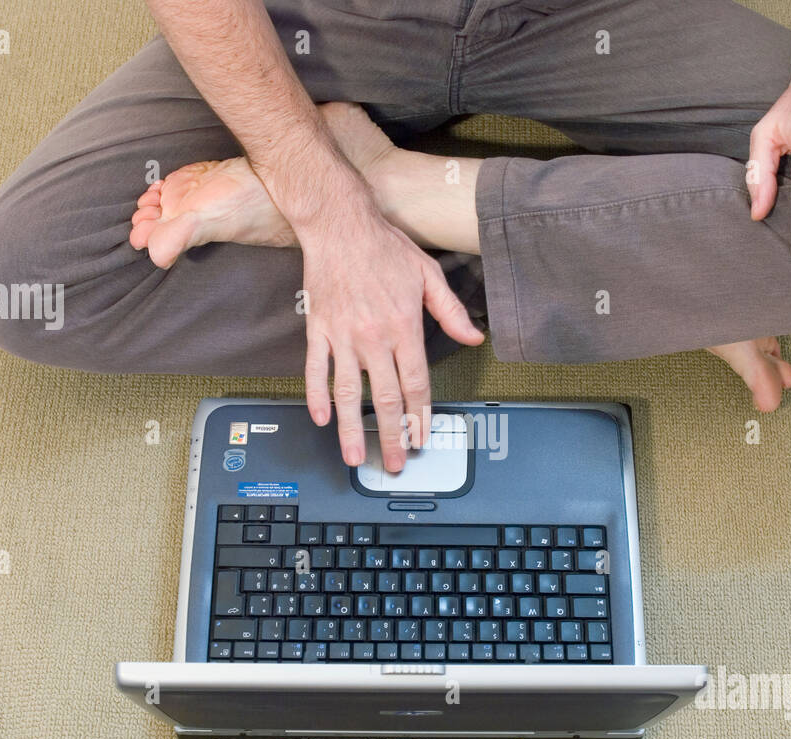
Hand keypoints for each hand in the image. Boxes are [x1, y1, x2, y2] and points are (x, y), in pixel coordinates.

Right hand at [300, 206, 483, 471]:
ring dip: (352, 429)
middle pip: (384, 398)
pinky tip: (321, 418)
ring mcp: (343, 336)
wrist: (339, 224)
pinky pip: (315, 369)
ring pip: (347, 393)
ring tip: (356, 456)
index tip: (422, 438)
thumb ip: (451, 312)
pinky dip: (316, 396)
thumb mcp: (428, 275)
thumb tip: (475, 337)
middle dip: (391, 435)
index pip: (415, 384)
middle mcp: (373, 337)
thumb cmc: (384, 247)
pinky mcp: (318, 329)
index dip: (420, 416)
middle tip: (395, 463)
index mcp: (404, 327)